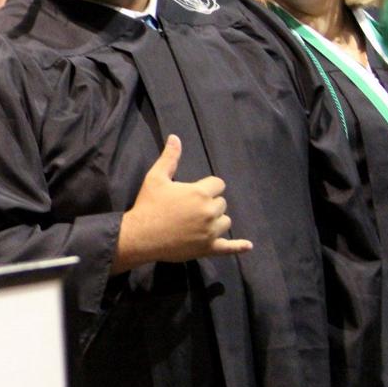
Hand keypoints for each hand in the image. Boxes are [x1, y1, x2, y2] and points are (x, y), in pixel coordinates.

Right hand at [114, 135, 252, 273]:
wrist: (140, 236)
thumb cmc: (148, 205)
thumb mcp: (156, 177)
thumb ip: (169, 158)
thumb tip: (175, 137)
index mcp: (200, 193)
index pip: (218, 184)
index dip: (207, 186)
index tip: (193, 191)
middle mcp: (209, 212)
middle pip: (221, 203)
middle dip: (209, 203)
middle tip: (189, 208)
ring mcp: (210, 232)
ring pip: (225, 221)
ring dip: (216, 220)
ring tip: (199, 222)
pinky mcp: (208, 248)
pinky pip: (228, 248)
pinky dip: (238, 246)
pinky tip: (248, 246)